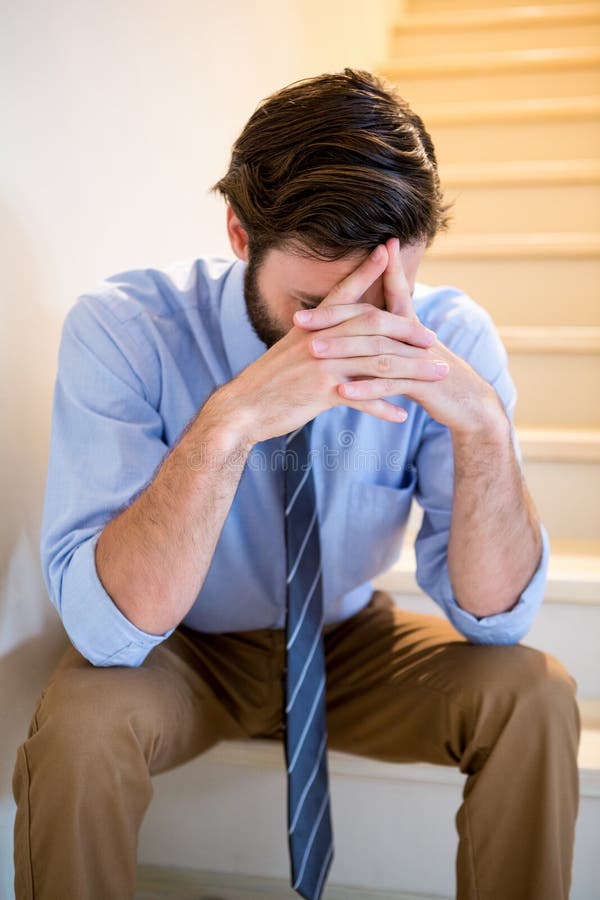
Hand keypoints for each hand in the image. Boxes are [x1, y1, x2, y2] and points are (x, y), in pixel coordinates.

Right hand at [207, 243, 439, 445]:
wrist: (241, 408)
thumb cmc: (267, 382)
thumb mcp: (289, 352)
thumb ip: (315, 340)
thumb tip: (331, 336)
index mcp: (312, 327)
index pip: (345, 293)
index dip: (366, 271)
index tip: (387, 251)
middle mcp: (320, 339)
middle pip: (373, 327)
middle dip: (408, 331)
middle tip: (432, 338)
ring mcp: (322, 364)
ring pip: (378, 362)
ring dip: (412, 370)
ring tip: (437, 375)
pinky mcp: (322, 391)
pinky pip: (362, 397)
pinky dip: (384, 407)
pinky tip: (403, 415)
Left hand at [295, 237, 506, 435]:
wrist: (468, 402)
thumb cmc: (431, 374)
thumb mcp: (407, 349)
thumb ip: (385, 333)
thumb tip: (357, 324)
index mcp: (404, 325)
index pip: (368, 304)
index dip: (339, 301)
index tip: (301, 313)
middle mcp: (411, 336)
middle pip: (368, 321)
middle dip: (333, 319)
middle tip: (300, 323)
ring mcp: (418, 359)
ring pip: (376, 350)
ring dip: (344, 350)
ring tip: (314, 352)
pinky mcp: (424, 383)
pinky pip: (391, 384)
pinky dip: (366, 388)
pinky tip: (343, 392)